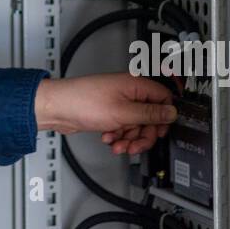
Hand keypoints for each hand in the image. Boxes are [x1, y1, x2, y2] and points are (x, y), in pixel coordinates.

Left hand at [35, 72, 177, 154]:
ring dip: (130, 138)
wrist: (58, 109)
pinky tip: (109, 139)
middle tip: (135, 143)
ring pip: (137, 125)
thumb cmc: (83, 102)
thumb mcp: (123, 113)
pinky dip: (118, 136)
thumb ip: (150, 113)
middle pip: (150, 116)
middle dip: (144, 133)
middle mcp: (129, 91)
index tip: (159, 130)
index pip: (163, 97)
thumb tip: (171, 112)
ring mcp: (119, 103)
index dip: (164, 116)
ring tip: (118, 144)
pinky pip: (123, 128)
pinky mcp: (110, 113)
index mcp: (135, 84)